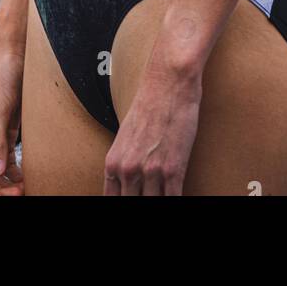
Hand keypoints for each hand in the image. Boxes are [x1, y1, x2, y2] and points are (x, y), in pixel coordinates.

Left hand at [103, 59, 201, 195]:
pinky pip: (172, 199)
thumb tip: (128, 183)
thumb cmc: (149, 105)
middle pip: (132, 204)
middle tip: (149, 195)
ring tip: (162, 195)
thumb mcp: (126, 136)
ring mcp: (151, 172)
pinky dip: (174, 200)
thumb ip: (124, 162)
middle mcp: (128, 170)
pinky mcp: (173, 170)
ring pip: (153, 204)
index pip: (112, 200)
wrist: (168, 82)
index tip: (133, 198)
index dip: (123, 203)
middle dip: (140, 203)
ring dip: (158, 200)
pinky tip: (174, 197)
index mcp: (113, 163)